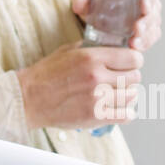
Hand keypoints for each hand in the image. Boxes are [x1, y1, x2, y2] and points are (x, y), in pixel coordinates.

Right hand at [16, 40, 142, 130]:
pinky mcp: (95, 116)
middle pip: (135, 77)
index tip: (130, 63)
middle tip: (122, 78)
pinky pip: (126, 115)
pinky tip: (119, 108)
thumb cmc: (46, 74)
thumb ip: (92, 48)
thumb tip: (113, 47)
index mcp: (91, 57)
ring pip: (132, 96)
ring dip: (128, 94)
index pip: (133, 58)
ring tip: (119, 93)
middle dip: (130, 77)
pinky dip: (126, 112)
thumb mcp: (68, 51)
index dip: (134, 60)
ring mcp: (98, 99)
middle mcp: (97, 77)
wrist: (29, 98)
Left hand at [72, 0, 162, 50]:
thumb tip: (79, 5)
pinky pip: (151, 35)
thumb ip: (83, 0)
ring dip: (147, 34)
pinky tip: (135, 48)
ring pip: (154, 24)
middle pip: (154, 7)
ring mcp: (148, 14)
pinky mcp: (147, 28)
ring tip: (134, 42)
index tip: (144, 7)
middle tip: (136, 29)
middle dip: (147, 20)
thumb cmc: (98, 0)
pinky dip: (145, 42)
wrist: (98, 11)